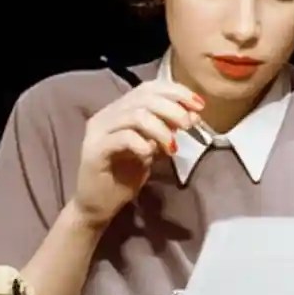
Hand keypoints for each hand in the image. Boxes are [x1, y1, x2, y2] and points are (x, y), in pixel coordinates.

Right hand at [72, 79, 204, 227]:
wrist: (97, 205)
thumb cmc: (124, 176)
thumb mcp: (151, 149)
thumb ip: (165, 131)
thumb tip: (190, 116)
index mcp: (119, 109)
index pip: (149, 88)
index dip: (176, 92)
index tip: (199, 105)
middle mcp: (106, 114)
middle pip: (143, 98)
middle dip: (173, 109)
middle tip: (189, 125)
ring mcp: (98, 131)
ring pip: (135, 116)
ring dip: (161, 129)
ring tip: (172, 147)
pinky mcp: (94, 150)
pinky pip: (123, 138)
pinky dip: (142, 144)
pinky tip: (150, 155)